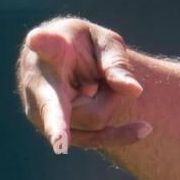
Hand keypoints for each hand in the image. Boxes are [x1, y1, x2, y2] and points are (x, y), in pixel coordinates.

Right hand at [17, 17, 150, 154]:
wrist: (58, 62)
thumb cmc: (82, 46)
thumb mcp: (104, 42)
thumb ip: (116, 63)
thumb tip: (134, 91)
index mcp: (50, 47)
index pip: (46, 45)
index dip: (42, 42)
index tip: (36, 38)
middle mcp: (38, 82)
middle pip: (62, 104)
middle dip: (70, 118)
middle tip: (66, 142)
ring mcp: (42, 113)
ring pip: (93, 119)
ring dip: (110, 103)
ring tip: (102, 85)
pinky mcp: (55, 134)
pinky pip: (95, 139)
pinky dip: (119, 133)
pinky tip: (143, 128)